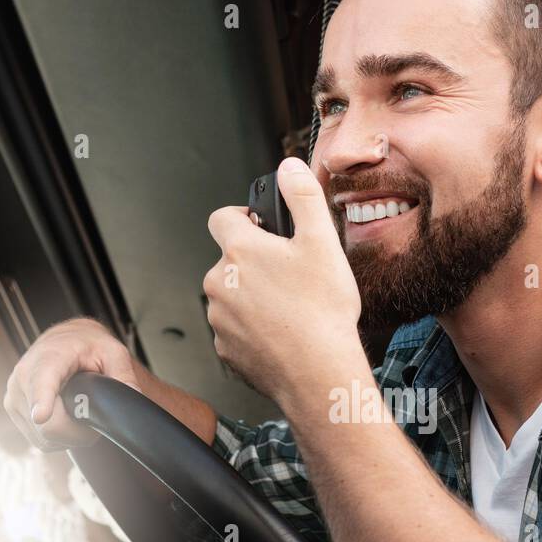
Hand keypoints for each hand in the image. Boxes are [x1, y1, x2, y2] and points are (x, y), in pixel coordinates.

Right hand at [4, 317, 141, 449]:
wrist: (65, 342)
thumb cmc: (88, 347)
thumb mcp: (114, 353)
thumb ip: (124, 377)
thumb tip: (134, 400)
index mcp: (49, 358)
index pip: (42, 382)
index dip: (42, 401)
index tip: (42, 416)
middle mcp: (23, 377)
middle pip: (50, 425)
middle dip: (78, 431)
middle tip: (93, 415)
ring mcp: (13, 395)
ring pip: (45, 438)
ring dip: (69, 435)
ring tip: (78, 411)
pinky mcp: (12, 409)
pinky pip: (39, 440)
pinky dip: (57, 436)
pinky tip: (65, 416)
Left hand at [204, 156, 361, 403]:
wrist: (317, 374)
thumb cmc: (322, 311)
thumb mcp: (322, 242)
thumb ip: (303, 196)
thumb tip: (290, 167)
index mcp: (240, 250)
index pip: (223, 217)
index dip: (243, 217)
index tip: (264, 229)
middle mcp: (219, 282)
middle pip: (229, 260)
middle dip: (254, 263)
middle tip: (291, 276)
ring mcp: (219, 319)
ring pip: (231, 296)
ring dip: (252, 297)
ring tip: (290, 309)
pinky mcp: (225, 350)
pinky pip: (235, 330)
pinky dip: (253, 330)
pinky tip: (282, 334)